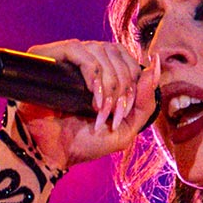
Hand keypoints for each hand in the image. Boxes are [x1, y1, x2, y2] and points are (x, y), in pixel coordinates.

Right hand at [13, 39, 159, 169]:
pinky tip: (91, 92)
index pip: (129, 59)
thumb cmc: (85, 142)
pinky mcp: (47, 58)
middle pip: (117, 52)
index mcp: (104, 73)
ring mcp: (67, 59)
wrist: (52, 153)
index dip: (134, 81)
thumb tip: (155, 64)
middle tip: (113, 113)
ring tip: (100, 108)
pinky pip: (76, 49)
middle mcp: (86, 61)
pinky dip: (90, 70)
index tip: (125, 109)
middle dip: (122, 85)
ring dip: (108, 82)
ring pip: (100, 49)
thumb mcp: (127, 126)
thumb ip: (145, 99)